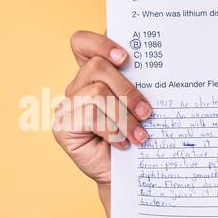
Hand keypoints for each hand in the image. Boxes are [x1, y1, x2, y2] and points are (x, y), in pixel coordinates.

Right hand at [52, 30, 152, 185]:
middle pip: (97, 66)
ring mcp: (67, 106)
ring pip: (97, 93)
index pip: (82, 43)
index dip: (100, 42)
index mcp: (94, 76)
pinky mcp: (63, 127)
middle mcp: (77, 87)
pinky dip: (112, 130)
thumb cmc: (136, 138)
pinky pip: (90, 115)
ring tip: (139, 136)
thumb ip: (138, 84)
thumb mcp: (139, 106)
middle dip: (127, 89)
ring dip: (124, 116)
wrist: (130, 174)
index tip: (125, 57)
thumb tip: (154, 61)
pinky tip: (121, 144)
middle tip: (147, 112)